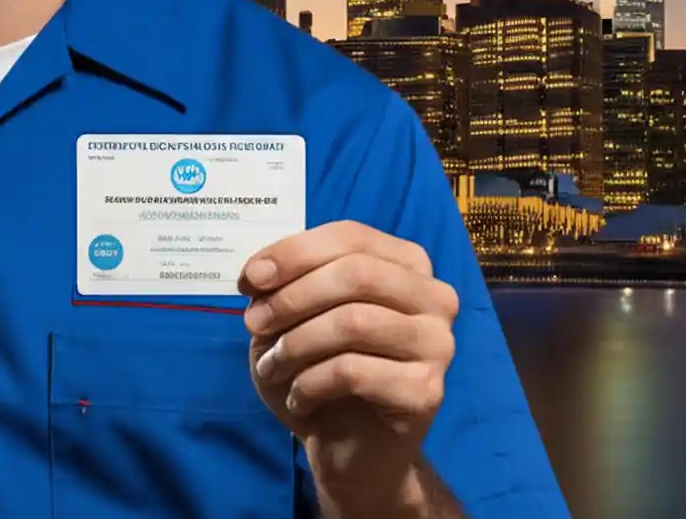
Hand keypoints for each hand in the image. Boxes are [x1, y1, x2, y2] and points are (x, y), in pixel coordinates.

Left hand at [238, 221, 459, 515]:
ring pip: (354, 322)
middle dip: (292, 297)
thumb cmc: (320, 372)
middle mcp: (434, 297)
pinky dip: (309, 383)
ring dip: (295, 345)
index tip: (248, 280)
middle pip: (356, 273)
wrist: (349, 450)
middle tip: (253, 325)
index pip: (350, 236)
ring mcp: (438, 344)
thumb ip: (282, 285)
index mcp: (406, 265)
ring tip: (270, 368)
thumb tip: (259, 271)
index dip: (293, 252)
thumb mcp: (291, 319)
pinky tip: (297, 398)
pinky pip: (353, 372)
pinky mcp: (426, 391)